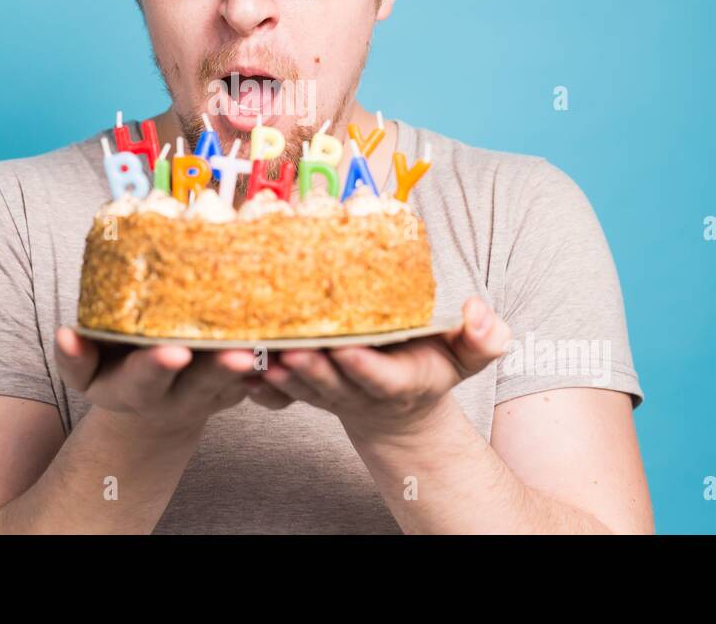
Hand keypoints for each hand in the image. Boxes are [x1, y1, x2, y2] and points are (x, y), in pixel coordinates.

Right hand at [54, 327, 261, 436]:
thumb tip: (65, 334)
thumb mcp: (89, 370)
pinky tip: (300, 344)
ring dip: (258, 368)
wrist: (155, 404)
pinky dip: (280, 367)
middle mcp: (176, 397)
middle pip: (200, 386)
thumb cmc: (117, 367)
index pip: (142, 380)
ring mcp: (213, 395)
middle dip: (217, 370)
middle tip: (237, 354)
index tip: (173, 353)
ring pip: (239, 384)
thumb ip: (77, 356)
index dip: (155, 367)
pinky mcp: (241, 388)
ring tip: (275, 348)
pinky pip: (265, 383)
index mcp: (133, 390)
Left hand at [248, 296, 511, 439]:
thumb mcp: (465, 356)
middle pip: (331, 383)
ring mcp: (328, 391)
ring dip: (276, 373)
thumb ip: (482, 338)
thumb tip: (480, 314)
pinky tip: (234, 364)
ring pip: (297, 386)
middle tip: (291, 350)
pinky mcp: (303, 386)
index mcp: (399, 381)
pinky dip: (255, 379)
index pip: (380, 377)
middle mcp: (358, 390)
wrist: (399, 402)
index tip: (347, 349)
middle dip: (310, 369)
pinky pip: (275, 388)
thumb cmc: (431, 366)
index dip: (363, 366)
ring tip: (258, 354)